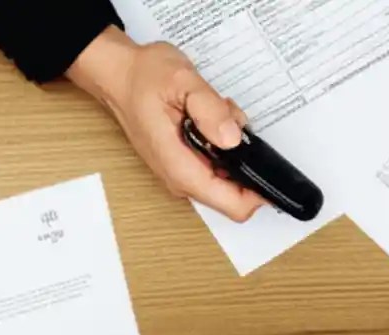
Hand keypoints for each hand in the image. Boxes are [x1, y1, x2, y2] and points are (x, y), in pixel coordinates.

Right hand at [66, 26, 265, 221]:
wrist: (117, 75)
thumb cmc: (142, 77)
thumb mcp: (182, 81)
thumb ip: (211, 110)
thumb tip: (233, 138)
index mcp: (181, 168)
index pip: (234, 205)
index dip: (260, 193)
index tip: (272, 166)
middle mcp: (182, 179)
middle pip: (235, 194)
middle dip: (246, 160)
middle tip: (233, 123)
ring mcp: (182, 173)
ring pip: (229, 176)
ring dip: (234, 148)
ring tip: (216, 114)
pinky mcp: (185, 164)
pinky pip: (217, 164)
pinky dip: (224, 143)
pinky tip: (210, 118)